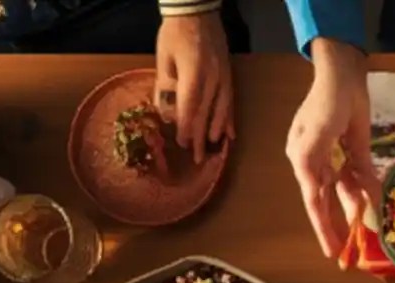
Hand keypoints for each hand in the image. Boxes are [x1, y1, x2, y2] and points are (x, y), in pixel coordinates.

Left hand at [155, 13, 232, 163]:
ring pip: (222, 110)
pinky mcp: (229, 76)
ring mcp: (224, 78)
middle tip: (198, 157)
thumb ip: (166, 84)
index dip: (187, 127)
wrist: (198, 11)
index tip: (182, 144)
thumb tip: (166, 111)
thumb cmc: (175, 33)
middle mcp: (212, 78)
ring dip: (216, 130)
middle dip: (200, 136)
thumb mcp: (164, 56)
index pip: (190, 106)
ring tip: (214, 148)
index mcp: (193, 73)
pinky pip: (230, 102)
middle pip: (206, 113)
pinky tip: (230, 134)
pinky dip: (229, 119)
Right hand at [285, 39, 379, 257]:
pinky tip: (376, 204)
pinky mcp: (354, 150)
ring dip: (356, 208)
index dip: (323, 228)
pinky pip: (360, 176)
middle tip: (345, 254)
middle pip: (328, 200)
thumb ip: (316, 160)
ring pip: (347, 191)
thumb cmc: (327, 101)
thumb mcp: (317, 130)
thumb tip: (314, 191)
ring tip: (367, 230)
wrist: (343, 74)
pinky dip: (368, 189)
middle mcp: (318, 162)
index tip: (331, 252)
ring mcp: (336, 157)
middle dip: (338, 225)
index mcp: (303, 160)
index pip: (313, 201)